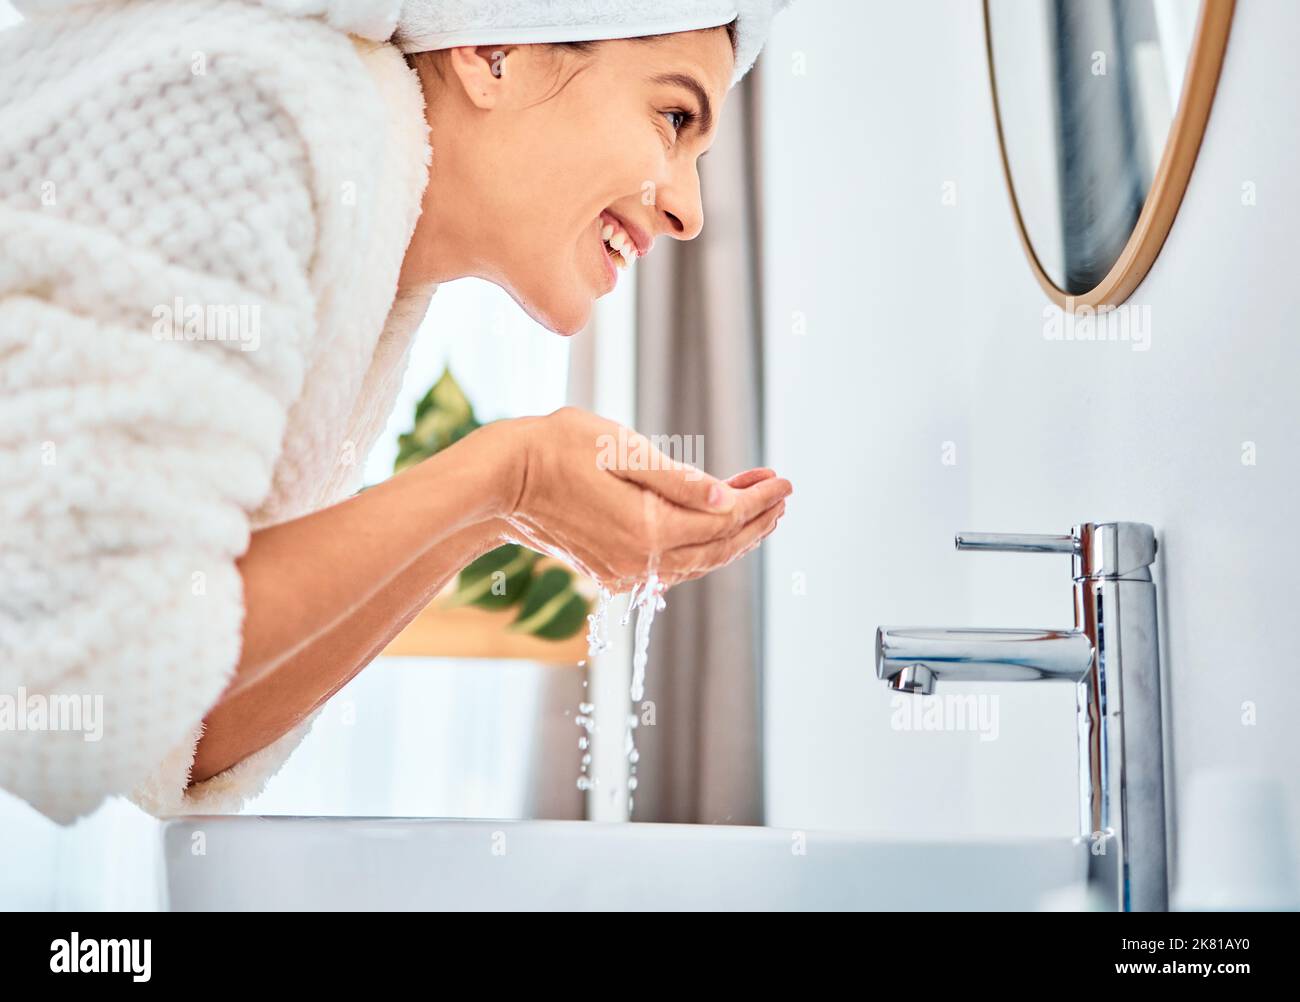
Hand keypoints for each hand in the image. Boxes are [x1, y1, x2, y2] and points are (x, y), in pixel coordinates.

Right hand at [486, 407, 790, 591]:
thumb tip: (724, 498)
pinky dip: (700, 548)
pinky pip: (671, 566)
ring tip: (761, 511)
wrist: (500, 481)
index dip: (759, 500)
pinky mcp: (610, 570)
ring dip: (732, 537)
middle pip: (717, 547)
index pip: (723, 519)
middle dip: (756, 521)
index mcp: (647, 528)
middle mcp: (640, 560)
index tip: (785, 479)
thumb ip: (675, 478)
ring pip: (697, 561)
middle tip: (782, 495)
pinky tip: (712, 529)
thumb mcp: (619, 448)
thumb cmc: (556, 448)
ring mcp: (624, 571)